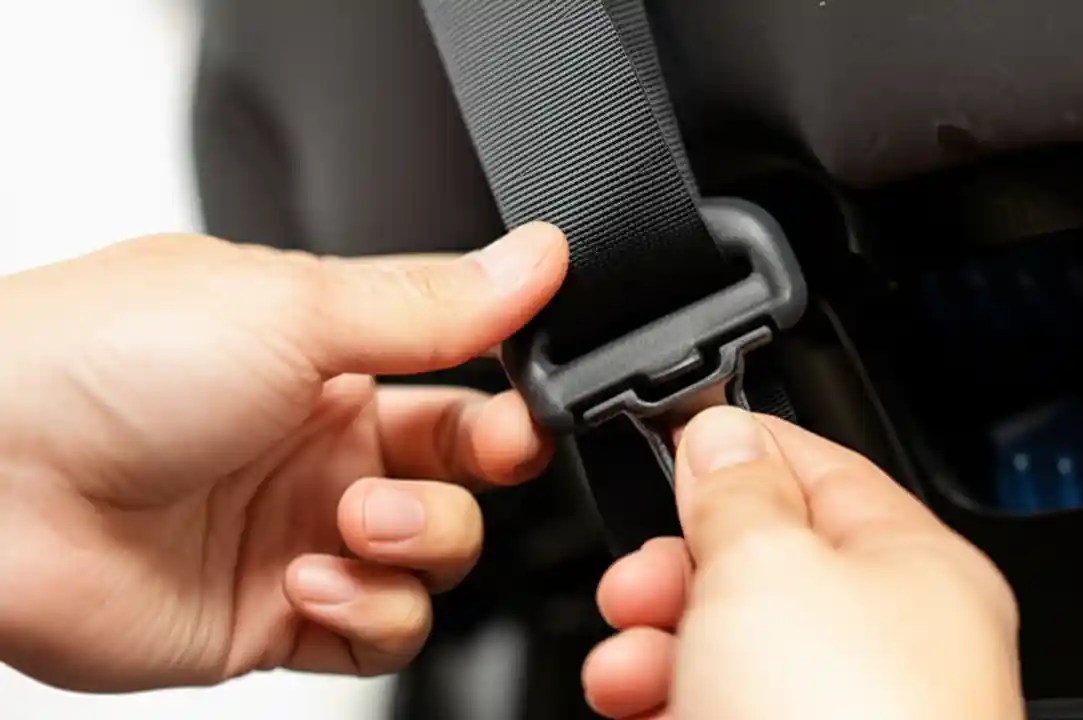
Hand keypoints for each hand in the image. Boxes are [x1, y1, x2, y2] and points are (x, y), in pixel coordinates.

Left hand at [0, 225, 567, 690]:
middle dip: (491, 462)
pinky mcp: (275, 616)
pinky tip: (311, 577)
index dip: (511, 386)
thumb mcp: (296, 309)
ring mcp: (299, 530)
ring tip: (351, 522)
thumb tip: (536, 259)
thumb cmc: (102, 362)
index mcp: (329, 351)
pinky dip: (371, 610)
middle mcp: (320, 441)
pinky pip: (382, 629)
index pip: (462, 370)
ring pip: (436, 553)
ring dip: (420, 540)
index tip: (536, 390)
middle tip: (490, 451)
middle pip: (464, 465)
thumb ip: (434, 304)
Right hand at [584, 407, 1023, 718]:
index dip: (734, 447)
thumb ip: (736, 489)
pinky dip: (662, 699)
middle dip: (678, 564)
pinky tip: (634, 705)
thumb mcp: (770, 566)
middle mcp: (883, 644)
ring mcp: (836, 714)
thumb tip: (719, 432)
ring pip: (725, 644)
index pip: (817, 468)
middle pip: (760, 564)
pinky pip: (714, 708)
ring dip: (655, 639)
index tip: (665, 440)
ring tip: (627, 660)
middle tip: (638, 579)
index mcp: (911, 568)